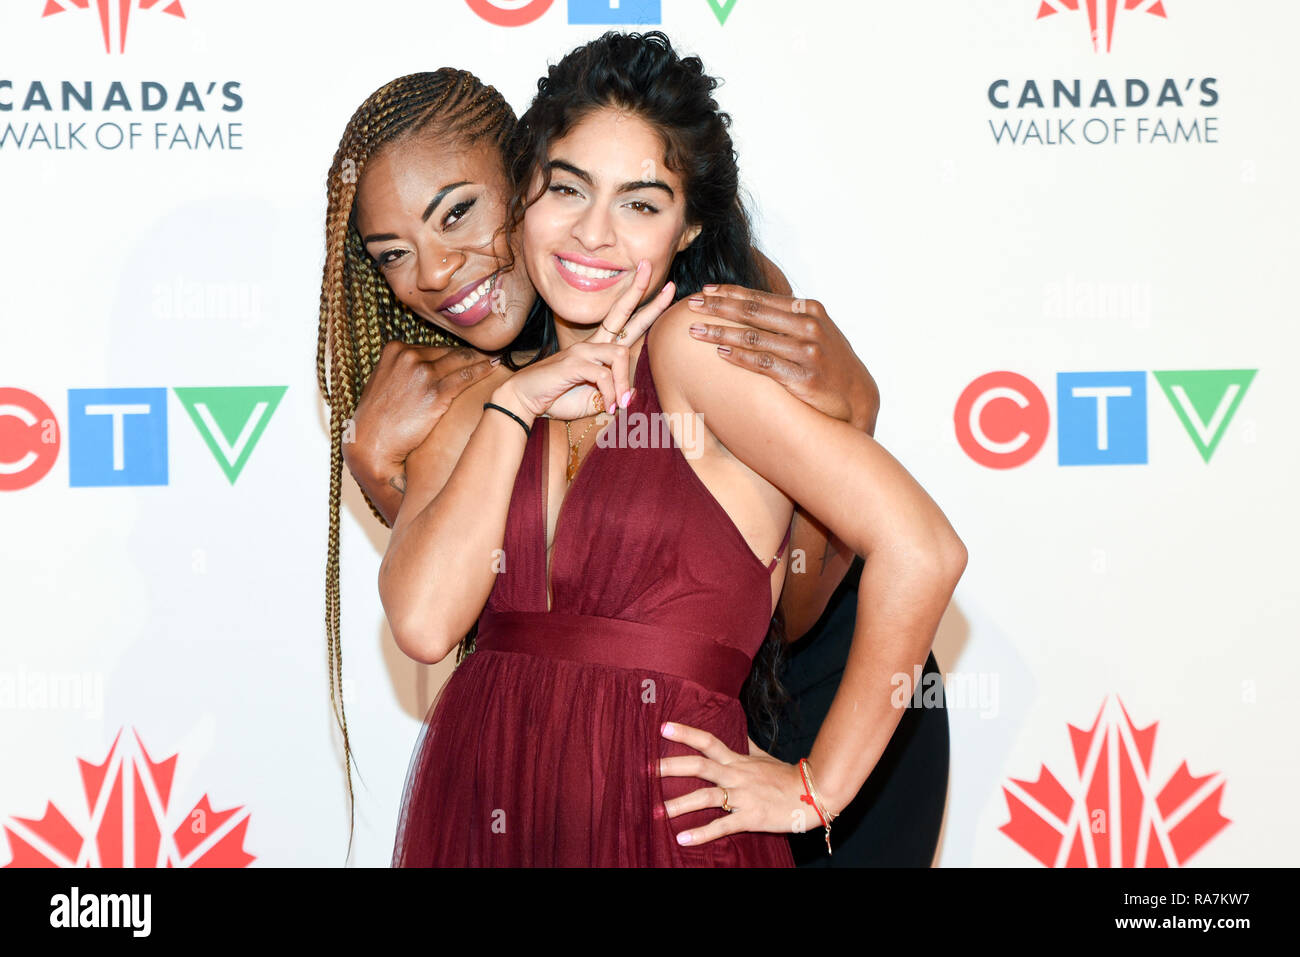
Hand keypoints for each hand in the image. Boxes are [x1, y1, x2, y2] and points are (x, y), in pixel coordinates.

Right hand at [344, 340, 498, 477]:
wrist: (372, 443)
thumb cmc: (376, 418)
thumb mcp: (382, 382)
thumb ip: (401, 369)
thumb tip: (421, 367)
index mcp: (395, 350)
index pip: (433, 348)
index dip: (453, 353)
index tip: (468, 354)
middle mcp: (409, 356)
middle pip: (449, 352)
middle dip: (470, 354)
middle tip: (489, 352)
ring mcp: (423, 373)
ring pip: (461, 361)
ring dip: (482, 359)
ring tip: (496, 359)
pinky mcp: (435, 392)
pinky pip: (465, 377)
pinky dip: (482, 371)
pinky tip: (492, 369)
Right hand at [540, 260, 675, 420]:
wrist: (526, 401)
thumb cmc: (558, 398)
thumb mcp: (594, 399)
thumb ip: (614, 393)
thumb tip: (632, 393)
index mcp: (598, 348)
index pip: (626, 321)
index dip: (646, 305)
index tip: (667, 289)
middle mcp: (592, 343)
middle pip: (622, 312)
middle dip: (644, 294)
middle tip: (670, 284)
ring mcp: (582, 350)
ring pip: (620, 354)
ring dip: (623, 383)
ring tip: (620, 405)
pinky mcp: (573, 362)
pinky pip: (603, 375)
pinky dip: (610, 393)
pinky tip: (609, 407)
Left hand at [658, 721, 809, 846]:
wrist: (813, 794)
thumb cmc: (787, 776)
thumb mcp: (765, 757)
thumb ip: (748, 746)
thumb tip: (739, 732)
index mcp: (737, 760)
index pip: (708, 741)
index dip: (685, 733)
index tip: (663, 727)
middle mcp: (736, 775)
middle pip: (699, 766)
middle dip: (672, 767)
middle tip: (647, 770)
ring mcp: (742, 796)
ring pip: (706, 796)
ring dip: (680, 804)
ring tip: (657, 811)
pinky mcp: (750, 817)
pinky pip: (722, 825)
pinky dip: (702, 833)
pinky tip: (683, 838)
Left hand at [685, 286, 878, 433]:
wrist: (857, 398)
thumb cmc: (830, 364)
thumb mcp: (815, 332)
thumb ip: (788, 318)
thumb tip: (751, 305)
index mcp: (809, 309)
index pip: (761, 297)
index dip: (730, 293)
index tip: (704, 291)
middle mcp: (809, 325)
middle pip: (753, 312)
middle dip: (718, 307)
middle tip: (690, 305)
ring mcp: (807, 350)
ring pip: (753, 336)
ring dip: (720, 332)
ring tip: (695, 330)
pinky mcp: (804, 376)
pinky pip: (764, 364)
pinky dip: (740, 357)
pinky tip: (719, 353)